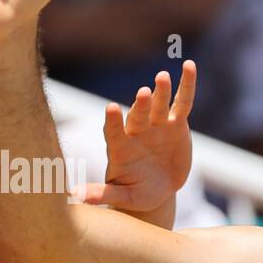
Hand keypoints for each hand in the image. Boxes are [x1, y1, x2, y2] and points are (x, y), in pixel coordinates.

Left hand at [75, 65, 196, 219]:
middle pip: (138, 116)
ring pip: (158, 106)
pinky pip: (182, 103)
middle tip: (143, 93)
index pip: (114, 133)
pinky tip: (189, 66)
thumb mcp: (122, 196)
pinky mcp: (175, 124)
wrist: (159, 188)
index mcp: (121, 148)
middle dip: (141, 106)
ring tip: (162, 77)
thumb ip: (102, 193)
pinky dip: (186, 86)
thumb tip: (74, 196)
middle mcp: (137, 132)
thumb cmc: (137, 192)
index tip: (111, 109)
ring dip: (160, 92)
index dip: (113, 122)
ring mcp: (156, 125)